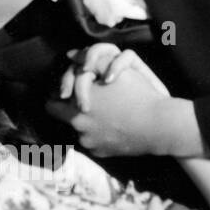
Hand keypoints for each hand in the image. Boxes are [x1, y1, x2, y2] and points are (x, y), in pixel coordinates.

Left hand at [46, 46, 172, 157]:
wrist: (158, 125)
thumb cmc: (137, 94)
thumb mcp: (113, 69)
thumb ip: (89, 62)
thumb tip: (71, 56)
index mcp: (76, 107)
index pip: (51, 104)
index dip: (59, 97)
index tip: (67, 93)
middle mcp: (78, 126)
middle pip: (62, 118)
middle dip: (69, 111)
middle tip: (84, 103)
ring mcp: (89, 142)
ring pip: (79, 130)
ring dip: (87, 123)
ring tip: (105, 115)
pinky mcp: (100, 153)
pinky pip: (93, 142)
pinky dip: (99, 135)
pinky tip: (113, 127)